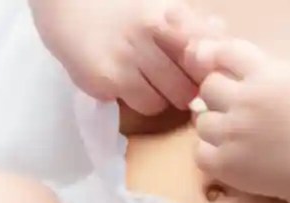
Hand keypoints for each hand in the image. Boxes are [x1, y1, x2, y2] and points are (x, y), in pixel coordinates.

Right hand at [29, 0, 221, 115]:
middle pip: (194, 82)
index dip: (209, 71)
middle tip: (175, 84)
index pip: (207, 53)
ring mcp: (129, 56)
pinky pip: (145, 105)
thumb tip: (222, 35)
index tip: (199, 74)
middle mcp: (151, 32)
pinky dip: (142, 101)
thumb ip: (191, 23)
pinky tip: (129, 85)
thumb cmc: (119, 12)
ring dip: (166, 97)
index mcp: (168, 14)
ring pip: (171, 99)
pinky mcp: (109, 79)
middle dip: (189, 89)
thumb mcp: (158, 9)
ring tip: (149, 83)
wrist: (67, 9)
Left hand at [184, 38, 289, 199]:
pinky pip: (201, 153)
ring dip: (218, 128)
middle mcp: (248, 102)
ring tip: (241, 136)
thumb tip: (202, 54)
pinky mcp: (228, 165)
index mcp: (266, 76)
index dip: (226, 65)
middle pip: (209, 87)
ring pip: (202, 121)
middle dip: (222, 97)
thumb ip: (252, 63)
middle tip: (243, 112)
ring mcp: (235, 135)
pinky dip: (214, 156)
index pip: (225, 53)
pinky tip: (235, 155)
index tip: (237, 79)